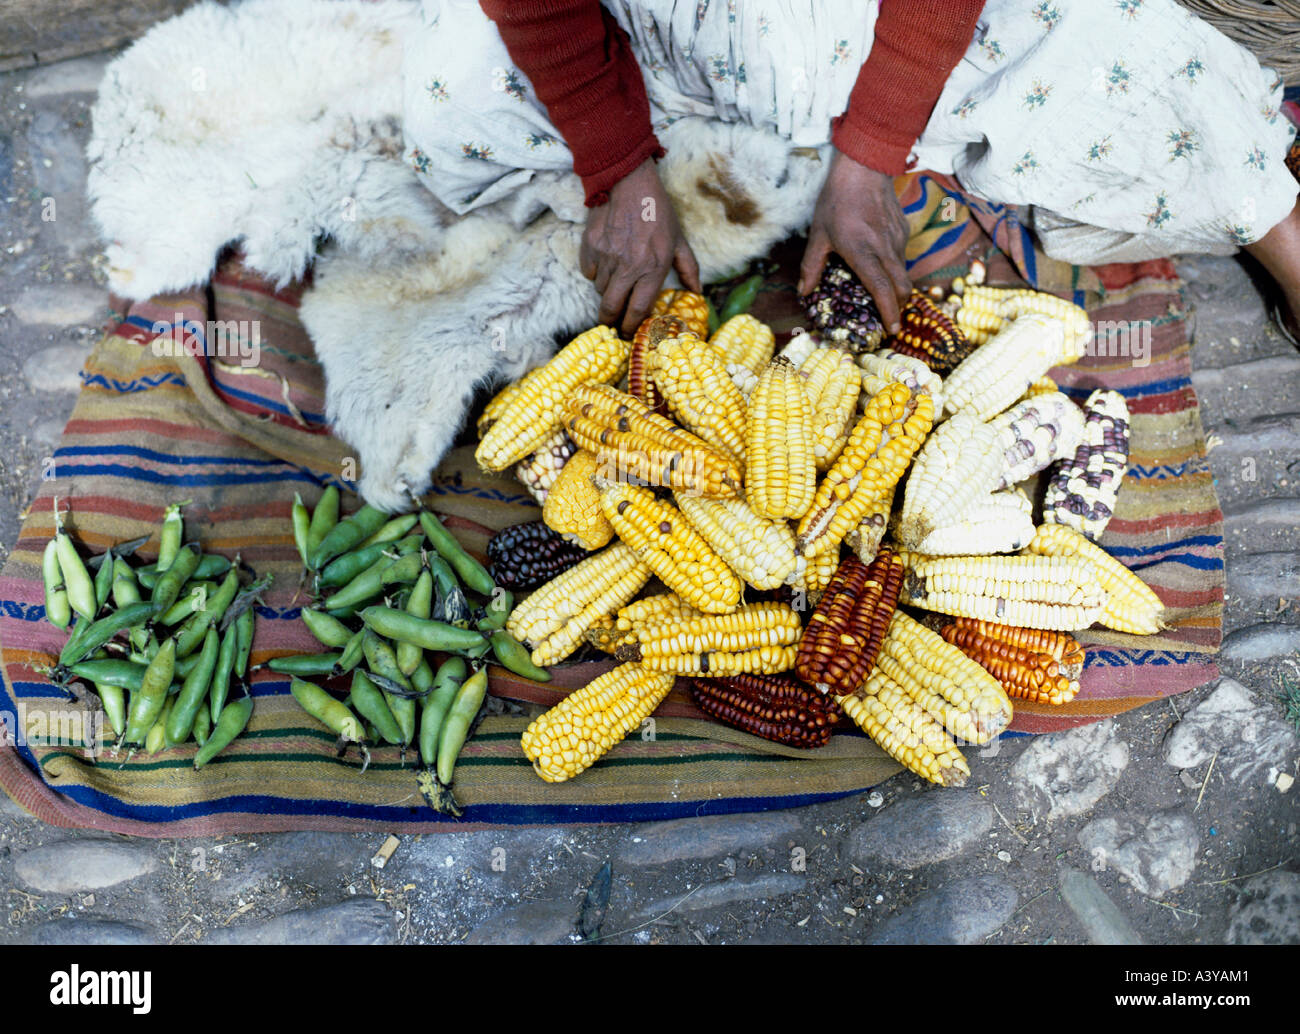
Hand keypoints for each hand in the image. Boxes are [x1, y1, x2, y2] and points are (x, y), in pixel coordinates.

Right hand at [580, 158, 701, 336]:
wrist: (628, 181)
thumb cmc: (657, 211)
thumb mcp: (679, 239)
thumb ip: (689, 269)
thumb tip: (698, 293)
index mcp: (652, 268)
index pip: (638, 310)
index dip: (632, 326)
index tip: (630, 334)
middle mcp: (628, 267)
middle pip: (611, 308)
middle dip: (611, 322)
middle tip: (614, 325)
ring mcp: (606, 258)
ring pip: (600, 291)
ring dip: (607, 294)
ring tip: (616, 287)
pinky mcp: (590, 247)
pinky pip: (590, 272)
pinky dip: (596, 274)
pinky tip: (606, 265)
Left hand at [799, 149, 910, 333]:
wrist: (864, 167)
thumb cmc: (837, 201)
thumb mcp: (818, 234)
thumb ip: (811, 265)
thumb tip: (804, 292)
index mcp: (863, 252)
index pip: (882, 290)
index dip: (888, 312)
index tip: (891, 329)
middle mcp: (885, 249)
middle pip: (902, 287)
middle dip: (899, 307)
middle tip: (889, 319)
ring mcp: (897, 239)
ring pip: (903, 272)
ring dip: (896, 287)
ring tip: (884, 295)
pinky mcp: (903, 230)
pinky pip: (902, 256)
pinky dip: (895, 268)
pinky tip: (881, 266)